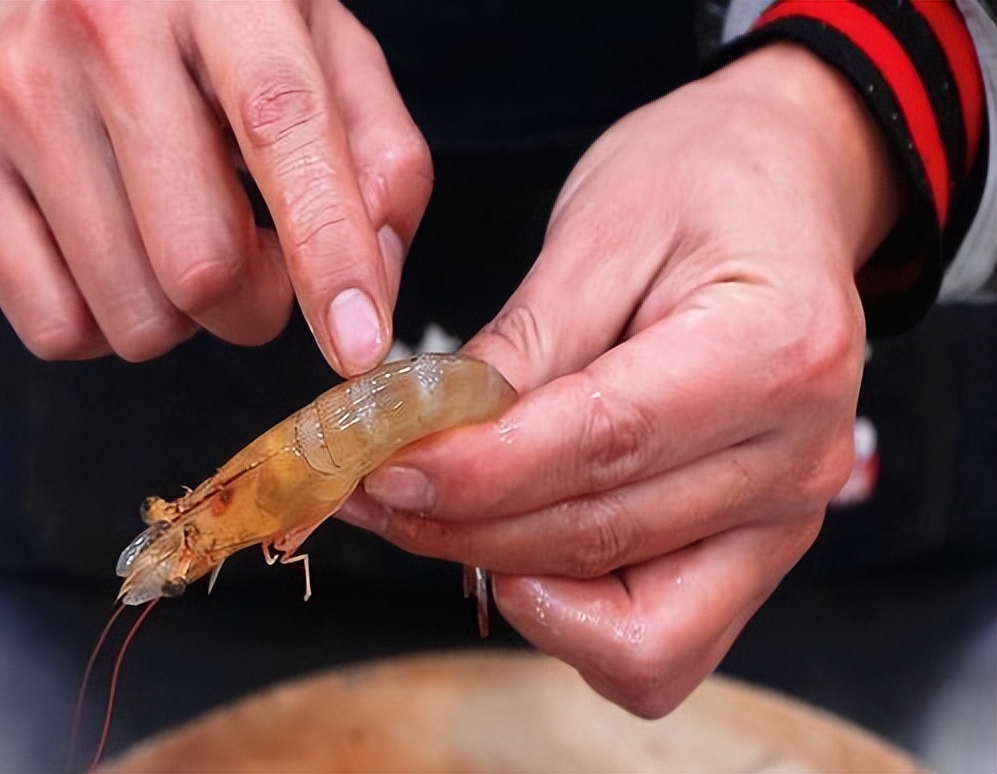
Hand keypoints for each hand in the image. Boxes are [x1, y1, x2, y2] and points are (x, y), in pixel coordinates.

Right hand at [0, 0, 429, 374]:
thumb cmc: (217, 28)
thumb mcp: (324, 53)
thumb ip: (379, 157)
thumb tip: (371, 283)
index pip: (283, 129)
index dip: (327, 248)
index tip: (357, 342)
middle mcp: (102, 30)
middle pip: (198, 264)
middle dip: (254, 305)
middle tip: (255, 257)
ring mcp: (15, 93)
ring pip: (132, 316)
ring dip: (182, 315)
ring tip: (179, 234)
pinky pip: (57, 331)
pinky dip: (107, 322)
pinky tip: (117, 249)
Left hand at [345, 44, 903, 715]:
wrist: (785, 191)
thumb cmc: (701, 182)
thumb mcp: (602, 225)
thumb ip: (523, 346)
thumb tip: (428, 441)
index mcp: (778, 350)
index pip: (605, 441)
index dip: (478, 471)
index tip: (377, 465)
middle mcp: (801, 459)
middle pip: (602, 536)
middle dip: (462, 525)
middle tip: (365, 484)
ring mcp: (788, 522)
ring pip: (627, 624)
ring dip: (503, 574)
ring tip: (419, 509)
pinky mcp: (756, 555)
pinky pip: (658, 645)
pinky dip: (570, 617)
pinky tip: (508, 544)